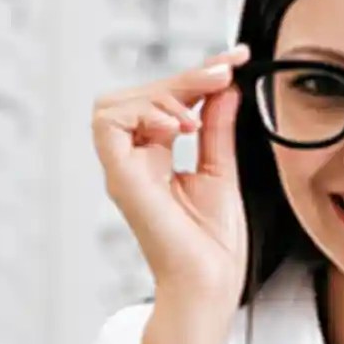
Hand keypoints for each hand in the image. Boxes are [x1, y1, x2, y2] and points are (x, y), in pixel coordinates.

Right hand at [92, 45, 252, 309]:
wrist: (210, 283)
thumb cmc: (214, 245)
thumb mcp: (221, 169)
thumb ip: (216, 127)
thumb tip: (225, 88)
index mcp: (154, 158)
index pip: (163, 100)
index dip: (196, 74)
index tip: (234, 60)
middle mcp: (133, 161)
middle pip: (138, 94)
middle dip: (182, 77)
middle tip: (222, 75)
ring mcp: (124, 169)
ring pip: (115, 102)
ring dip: (161, 95)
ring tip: (195, 119)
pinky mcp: (121, 178)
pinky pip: (109, 124)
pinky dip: (143, 114)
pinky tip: (178, 127)